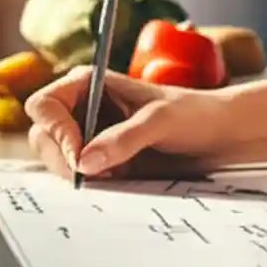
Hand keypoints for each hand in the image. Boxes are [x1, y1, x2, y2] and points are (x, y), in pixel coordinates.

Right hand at [24, 67, 266, 180]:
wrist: (222, 136)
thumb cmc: (195, 113)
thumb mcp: (160, 121)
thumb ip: (123, 139)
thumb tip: (86, 162)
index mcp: (88, 83)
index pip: (45, 105)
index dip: (55, 130)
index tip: (78, 154)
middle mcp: (83, 107)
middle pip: (44, 136)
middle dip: (63, 158)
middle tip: (93, 175)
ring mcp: (90, 135)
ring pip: (58, 160)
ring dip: (78, 173)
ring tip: (116, 172)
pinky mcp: (102, 160)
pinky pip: (80, 176)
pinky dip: (91, 183)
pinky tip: (120, 178)